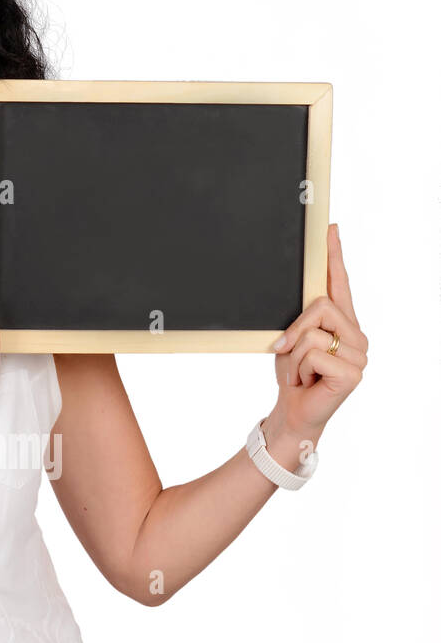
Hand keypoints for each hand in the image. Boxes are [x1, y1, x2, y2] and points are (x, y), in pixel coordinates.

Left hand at [264, 224, 367, 451]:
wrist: (292, 413)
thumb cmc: (293, 377)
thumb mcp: (290, 340)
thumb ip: (299, 319)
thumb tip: (300, 297)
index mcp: (341, 323)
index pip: (339, 283)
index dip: (333, 256)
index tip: (329, 229)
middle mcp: (355, 334)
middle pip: (321, 305)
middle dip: (294, 328)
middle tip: (284, 351)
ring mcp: (359, 354)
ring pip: (313, 333)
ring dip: (292, 356)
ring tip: (298, 373)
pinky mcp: (353, 373)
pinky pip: (313, 354)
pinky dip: (297, 369)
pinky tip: (304, 382)